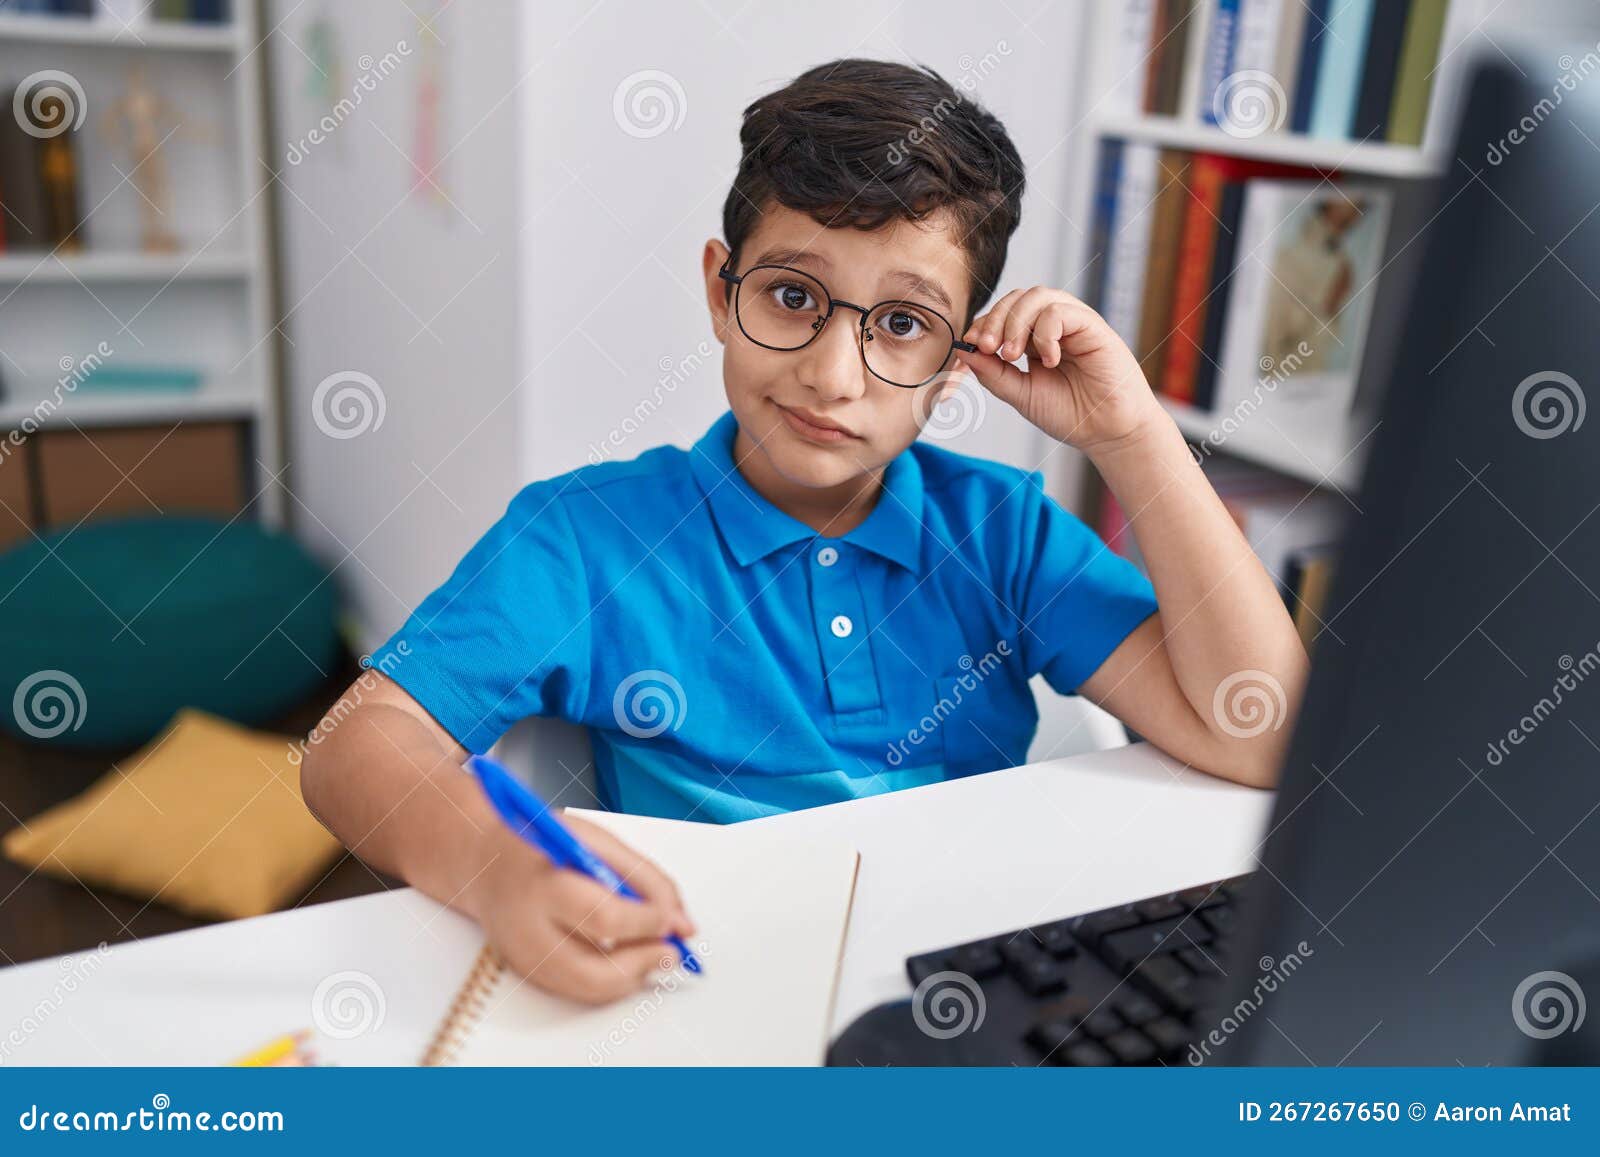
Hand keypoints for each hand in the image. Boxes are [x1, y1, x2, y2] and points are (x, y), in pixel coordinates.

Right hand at [473, 815, 695, 1005]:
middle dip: (645, 964)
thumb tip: (683, 924)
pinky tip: (626, 958)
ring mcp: (524, 960)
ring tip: (652, 954)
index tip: (672, 919)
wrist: (483, 862)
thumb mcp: (595, 842)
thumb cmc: (541, 845)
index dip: (649, 924)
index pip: (607, 919)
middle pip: (597, 972)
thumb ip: (646, 879)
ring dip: (632, 977)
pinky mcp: (527, 974)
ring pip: (590, 990)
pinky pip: (578, 991)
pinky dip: (611, 980)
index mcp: (546, 884)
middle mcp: (528, 931)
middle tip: (671, 952)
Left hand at [957, 287, 1165, 453]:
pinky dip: (1046, 332)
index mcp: (1034, 338)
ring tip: (1013, 355)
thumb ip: (993, 373)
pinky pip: (1061, 311)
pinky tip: (1049, 360)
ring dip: (1016, 322)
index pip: (1002, 315)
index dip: (982, 325)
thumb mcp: (1021, 394)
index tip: (969, 347)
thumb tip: (964, 350)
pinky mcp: (1092, 326)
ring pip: (1038, 296)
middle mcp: (1054, 325)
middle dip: (995, 320)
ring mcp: (1074, 323)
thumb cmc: (1071, 414)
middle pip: (1017, 298)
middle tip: (988, 347)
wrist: (1107, 432)